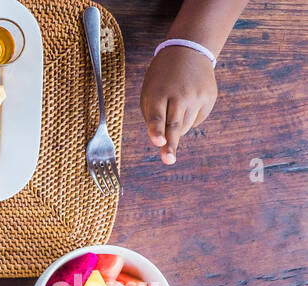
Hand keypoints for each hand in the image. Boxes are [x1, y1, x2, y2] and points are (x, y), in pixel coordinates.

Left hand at [140, 45, 216, 164]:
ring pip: (185, 126)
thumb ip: (152, 115)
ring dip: (177, 129)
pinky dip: (189, 119)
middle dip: (170, 145)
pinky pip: (197, 120)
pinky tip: (187, 104)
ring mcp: (197, 95)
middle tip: (168, 161)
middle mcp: (180, 94)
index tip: (158, 142)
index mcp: (159, 92)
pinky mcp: (210, 97)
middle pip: (174, 125)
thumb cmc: (161, 78)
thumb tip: (163, 141)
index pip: (157, 116)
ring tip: (174, 109)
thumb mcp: (149, 91)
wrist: (189, 50)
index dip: (156, 131)